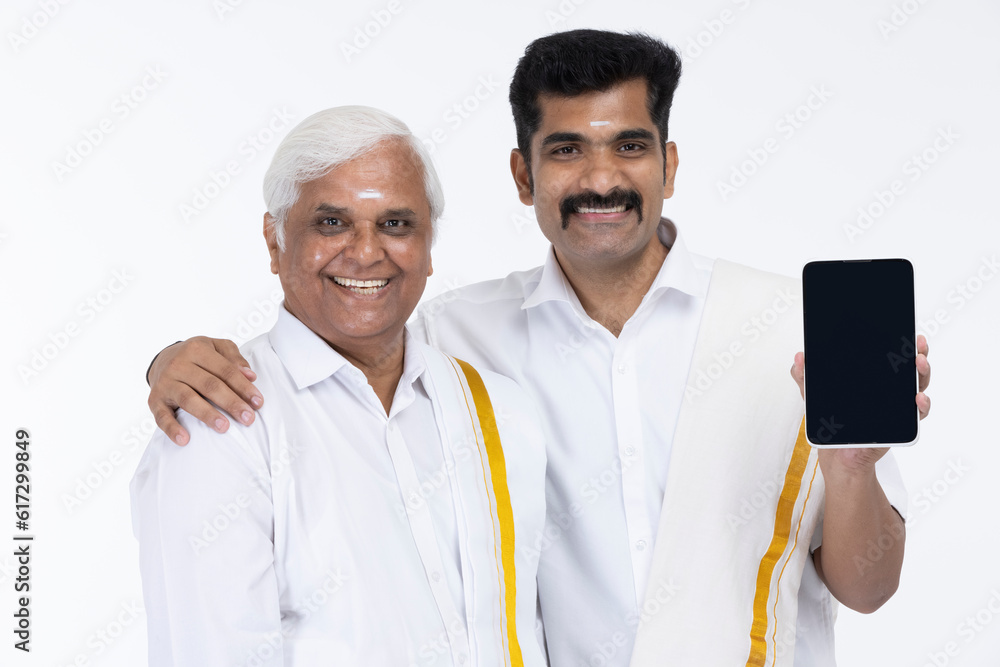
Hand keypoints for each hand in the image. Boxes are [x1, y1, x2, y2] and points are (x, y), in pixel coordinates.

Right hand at [147, 337, 262, 444]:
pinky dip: (172, 429)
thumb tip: (250, 376)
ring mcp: (166, 383)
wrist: (162, 359)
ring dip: (207, 415)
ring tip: (224, 428)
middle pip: (210, 385)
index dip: (244, 387)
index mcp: (197, 349)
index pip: (225, 370)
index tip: (258, 403)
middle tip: (248, 418)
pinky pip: (161, 416)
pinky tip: (184, 440)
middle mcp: (179, 364)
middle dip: (231, 403)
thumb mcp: (216, 348)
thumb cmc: (197, 357)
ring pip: (188, 399)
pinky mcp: (154, 400)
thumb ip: (234, 358)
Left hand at [789, 335, 931, 474]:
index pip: (892, 356)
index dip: (904, 343)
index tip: (909, 332)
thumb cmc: (831, 421)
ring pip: (918, 386)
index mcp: (874, 378)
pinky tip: (918, 399)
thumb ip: (806, 377)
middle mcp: (890, 390)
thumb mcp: (815, 395)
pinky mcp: (900, 424)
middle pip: (911, 367)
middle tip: (917, 346)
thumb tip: (799, 358)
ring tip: (918, 364)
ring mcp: (898, 406)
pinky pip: (917, 415)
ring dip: (922, 374)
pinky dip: (922, 406)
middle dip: (918, 353)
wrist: (836, 453)